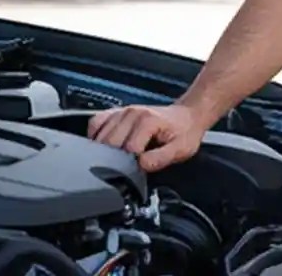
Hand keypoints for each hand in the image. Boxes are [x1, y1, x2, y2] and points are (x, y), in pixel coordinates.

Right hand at [87, 104, 205, 171]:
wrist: (186, 117)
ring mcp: (122, 112)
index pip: (128, 149)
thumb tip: (141, 166)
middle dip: (116, 158)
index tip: (139, 168)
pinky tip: (102, 146)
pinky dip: (94, 135)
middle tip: (127, 166)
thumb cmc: (183, 133)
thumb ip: (161, 159)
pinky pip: (96, 122)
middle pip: (110, 142)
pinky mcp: (116, 112)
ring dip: (103, 149)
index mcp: (147, 121)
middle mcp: (132, 113)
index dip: (132, 164)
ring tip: (116, 158)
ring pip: (100, 134)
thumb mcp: (180, 150)